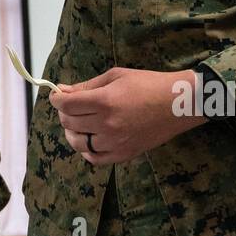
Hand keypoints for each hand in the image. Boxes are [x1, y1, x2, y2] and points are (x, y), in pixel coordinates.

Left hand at [49, 67, 205, 164]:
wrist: (178, 103)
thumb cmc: (148, 84)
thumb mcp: (116, 76)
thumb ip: (87, 86)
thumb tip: (63, 91)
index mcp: (104, 101)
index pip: (67, 105)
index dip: (57, 100)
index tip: (57, 96)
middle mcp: (107, 124)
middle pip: (70, 123)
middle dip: (64, 113)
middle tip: (70, 107)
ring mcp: (116, 142)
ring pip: (79, 143)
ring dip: (72, 133)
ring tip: (77, 124)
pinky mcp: (125, 154)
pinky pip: (95, 159)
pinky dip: (87, 151)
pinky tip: (89, 140)